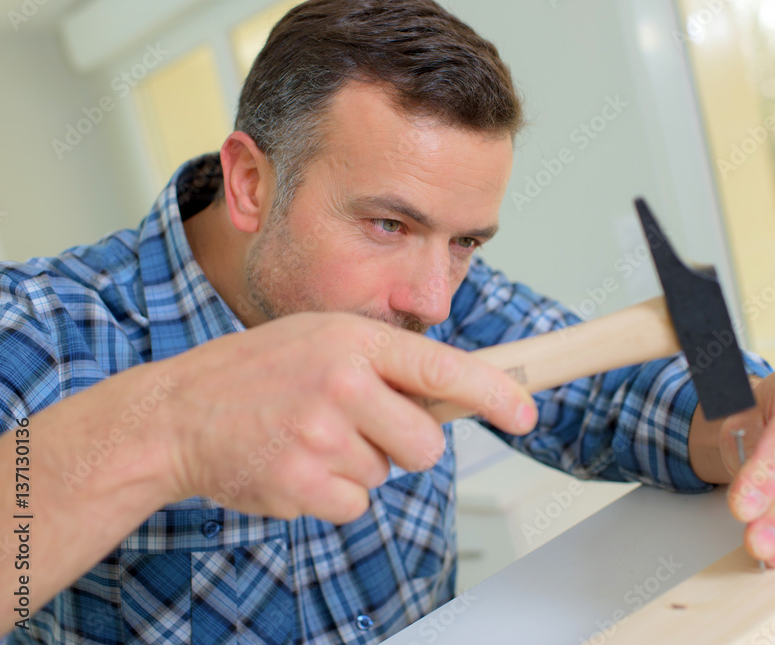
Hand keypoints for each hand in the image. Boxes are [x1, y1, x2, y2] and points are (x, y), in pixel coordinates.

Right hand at [159, 312, 537, 522]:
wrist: (177, 413)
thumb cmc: (258, 372)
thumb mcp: (325, 339)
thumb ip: (386, 361)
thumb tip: (458, 392)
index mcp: (354, 341)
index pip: (445, 370)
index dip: (495, 395)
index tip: (526, 413)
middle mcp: (342, 384)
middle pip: (426, 445)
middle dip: (406, 446)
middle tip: (360, 426)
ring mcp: (320, 436)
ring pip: (386, 475)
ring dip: (359, 465)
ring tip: (310, 435)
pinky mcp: (301, 484)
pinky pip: (355, 505)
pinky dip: (333, 494)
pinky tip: (297, 464)